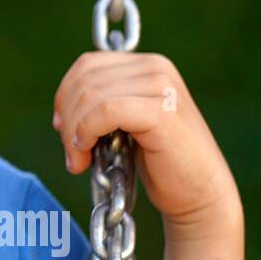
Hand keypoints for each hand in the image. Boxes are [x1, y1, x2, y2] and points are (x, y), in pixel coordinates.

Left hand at [52, 52, 238, 226]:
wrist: (200, 194)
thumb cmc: (160, 162)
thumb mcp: (125, 124)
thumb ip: (100, 105)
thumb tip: (61, 108)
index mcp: (147, 65)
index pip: (87, 65)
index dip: (65, 96)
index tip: (62, 128)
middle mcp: (156, 68)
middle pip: (85, 80)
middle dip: (67, 118)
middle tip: (71, 154)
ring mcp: (162, 87)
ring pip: (91, 95)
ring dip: (73, 132)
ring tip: (78, 161)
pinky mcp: (163, 112)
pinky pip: (106, 111)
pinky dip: (86, 131)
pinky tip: (87, 155)